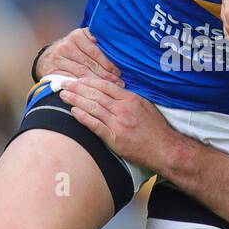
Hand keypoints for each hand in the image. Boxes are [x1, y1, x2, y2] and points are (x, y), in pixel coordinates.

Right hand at [36, 28, 123, 84]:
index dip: (109, 63)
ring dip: (98, 83)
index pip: (96, 52)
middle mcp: (67, 45)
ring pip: (82, 73)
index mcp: (77, 36)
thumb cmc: (73, 50)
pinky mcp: (52, 70)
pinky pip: (71, 80)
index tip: (119, 73)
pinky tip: (94, 91)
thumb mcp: (83, 40)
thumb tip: (117, 47)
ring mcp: (58, 58)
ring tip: (110, 88)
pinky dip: (83, 87)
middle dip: (106, 75)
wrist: (47, 57)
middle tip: (119, 83)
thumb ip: (97, 41)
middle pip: (90, 64)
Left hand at [60, 75, 180, 171]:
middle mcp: (123, 109)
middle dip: (77, 88)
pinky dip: (83, 117)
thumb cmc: (156, 129)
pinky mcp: (115, 138)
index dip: (89, 81)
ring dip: (76, 100)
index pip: (105, 85)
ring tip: (63, 95)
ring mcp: (118, 123)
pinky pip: (95, 125)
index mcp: (131, 99)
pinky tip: (73, 111)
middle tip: (64, 83)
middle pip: (95, 94)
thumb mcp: (146, 107)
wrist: (165, 149)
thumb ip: (129, 99)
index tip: (77, 79)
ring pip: (92, 107)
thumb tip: (113, 92)